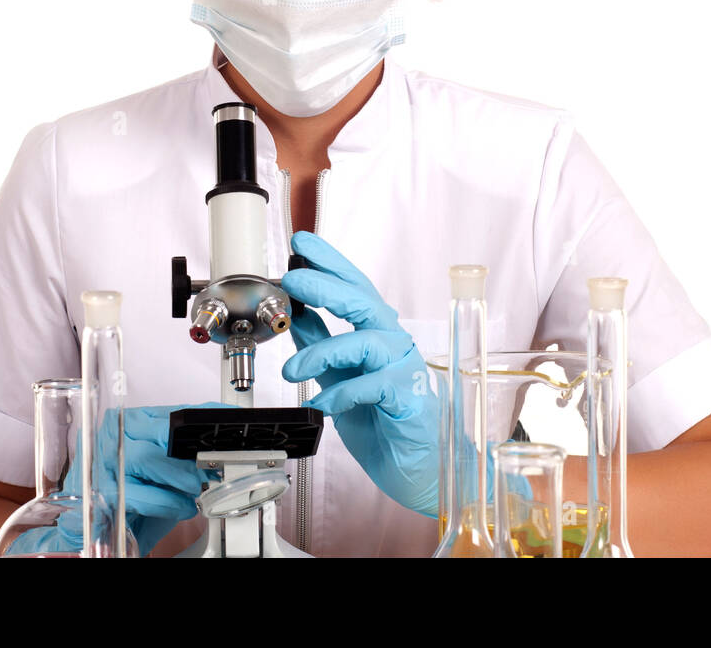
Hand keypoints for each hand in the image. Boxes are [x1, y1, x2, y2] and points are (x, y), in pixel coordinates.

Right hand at [6, 403, 226, 556]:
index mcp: (131, 421)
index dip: (205, 416)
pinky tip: (180, 507)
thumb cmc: (132, 494)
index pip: (174, 412)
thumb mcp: (164, 468)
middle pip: (160, 432)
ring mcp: (102, 461)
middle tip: (213, 468)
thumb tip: (222, 450)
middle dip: (192, 453)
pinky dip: (166, 502)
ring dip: (179, 477)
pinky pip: (137, 493)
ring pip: (147, 458)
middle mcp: (114, 434)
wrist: (96, 528)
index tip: (229, 422)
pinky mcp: (99, 490)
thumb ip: (185, 454)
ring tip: (196, 490)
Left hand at [281, 231, 440, 517]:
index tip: (301, 243)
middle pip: (362, 301)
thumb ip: (321, 346)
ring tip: (293, 370)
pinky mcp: (408, 397)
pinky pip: (373, 386)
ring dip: (323, 351)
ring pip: (365, 341)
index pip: (353, 287)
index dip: (329, 262)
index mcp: (376, 332)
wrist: (417, 467)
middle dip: (325, 285)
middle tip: (293, 279)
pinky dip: (342, 394)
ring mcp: (403, 367)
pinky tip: (323, 403)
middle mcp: (393, 342)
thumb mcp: (339, 377)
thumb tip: (295, 314)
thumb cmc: (382, 420)